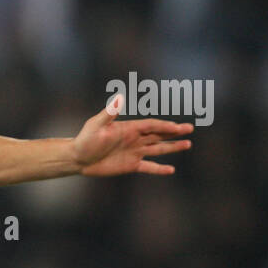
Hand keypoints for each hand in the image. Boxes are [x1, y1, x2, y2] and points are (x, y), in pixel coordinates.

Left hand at [73, 95, 192, 176]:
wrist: (78, 158)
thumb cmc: (85, 140)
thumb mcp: (96, 125)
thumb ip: (109, 114)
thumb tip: (119, 98)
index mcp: (129, 128)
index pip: (151, 125)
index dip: (164, 126)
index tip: (177, 127)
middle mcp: (134, 139)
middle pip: (159, 135)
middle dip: (174, 132)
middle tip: (190, 129)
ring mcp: (134, 152)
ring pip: (157, 149)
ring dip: (172, 147)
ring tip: (188, 144)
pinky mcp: (130, 165)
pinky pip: (148, 167)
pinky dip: (159, 169)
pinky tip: (171, 170)